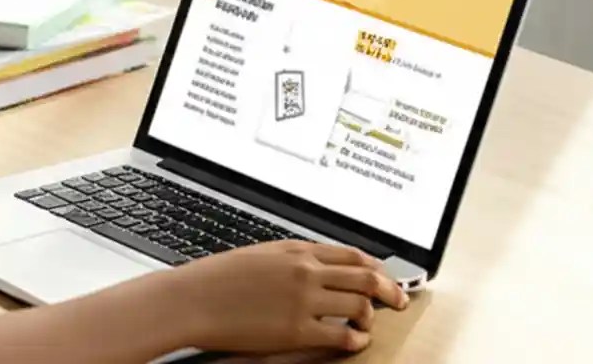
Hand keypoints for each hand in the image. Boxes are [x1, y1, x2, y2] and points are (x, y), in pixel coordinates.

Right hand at [165, 240, 409, 354]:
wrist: (193, 298)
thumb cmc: (217, 278)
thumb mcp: (260, 254)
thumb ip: (292, 258)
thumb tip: (316, 265)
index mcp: (297, 250)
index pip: (351, 256)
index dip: (375, 268)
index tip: (385, 276)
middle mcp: (306, 272)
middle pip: (365, 278)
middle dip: (389, 290)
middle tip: (399, 300)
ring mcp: (304, 300)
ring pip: (359, 305)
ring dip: (371, 316)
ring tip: (370, 324)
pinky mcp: (297, 330)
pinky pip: (341, 335)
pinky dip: (356, 339)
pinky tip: (356, 342)